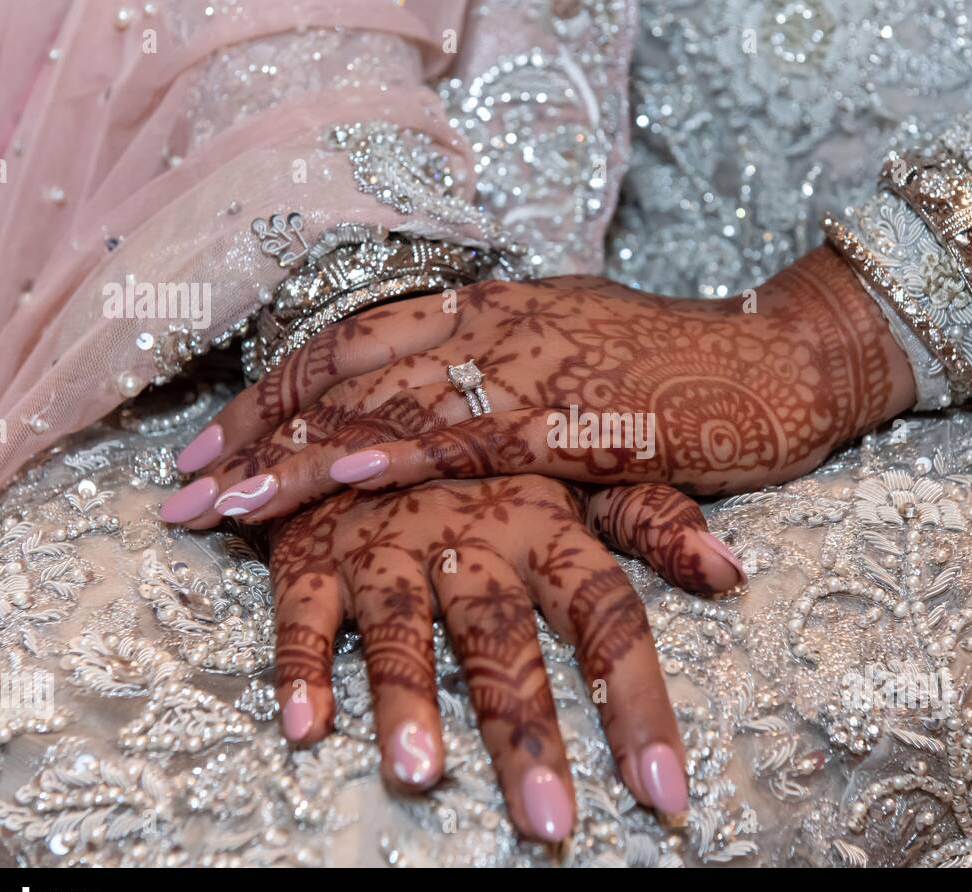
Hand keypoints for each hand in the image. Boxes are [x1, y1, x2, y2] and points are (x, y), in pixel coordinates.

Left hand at [165, 245, 915, 525]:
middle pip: (350, 368)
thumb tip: (437, 405)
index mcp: (494, 309)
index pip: (356, 343)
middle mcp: (500, 324)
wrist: (786, 365)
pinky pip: (473, 434)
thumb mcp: (578, 363)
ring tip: (224, 503)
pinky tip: (335, 477)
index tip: (213, 445)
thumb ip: (505, 381)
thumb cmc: (685, 377)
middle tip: (184, 486)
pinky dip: (397, 454)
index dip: (276, 393)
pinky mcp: (582, 416)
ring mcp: (538, 365)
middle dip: (257, 429)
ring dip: (299, 454)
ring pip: (393, 402)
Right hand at [267, 474, 743, 841]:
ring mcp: (387, 541)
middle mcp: (470, 535)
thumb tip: (734, 573)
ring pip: (400, 624)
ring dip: (405, 698)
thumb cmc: (494, 453)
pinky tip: (303, 728)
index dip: (637, 701)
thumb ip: (653, 522)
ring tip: (419, 776)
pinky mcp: (313, 547)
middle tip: (550, 824)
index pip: (606, 616)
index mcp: (545, 522)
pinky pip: (299, 608)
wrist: (378, 386)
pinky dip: (298, 665)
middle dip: (527, 732)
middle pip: (503, 639)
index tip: (664, 793)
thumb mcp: (578, 473)